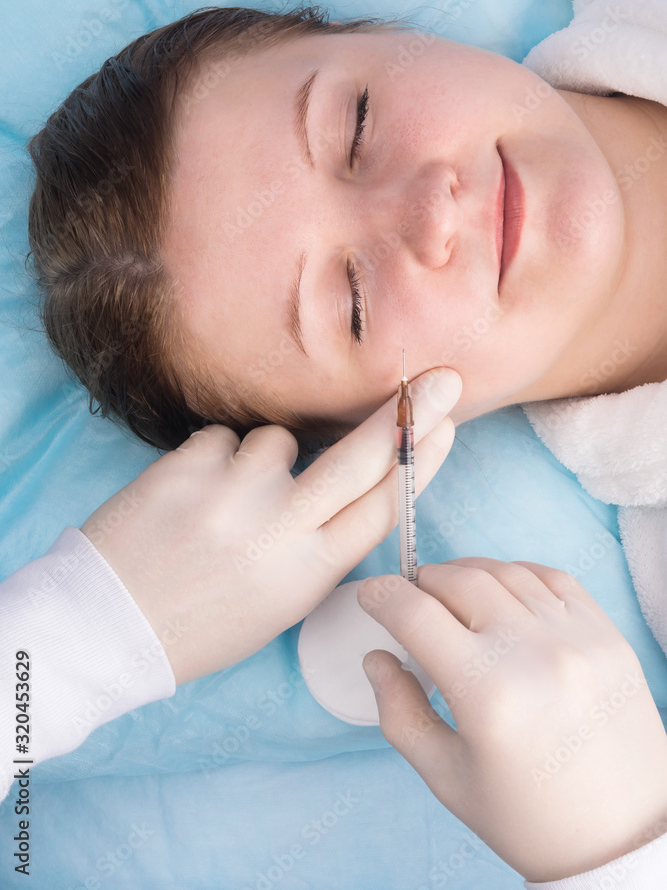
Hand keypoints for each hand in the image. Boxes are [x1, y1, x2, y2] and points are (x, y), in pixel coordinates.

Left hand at [80, 367, 461, 685]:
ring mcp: (231, 493)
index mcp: (309, 573)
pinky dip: (213, 463)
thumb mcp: (282, 602)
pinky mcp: (186, 467)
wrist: (111, 624)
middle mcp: (278, 529)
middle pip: (361, 457)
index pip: (384, 505)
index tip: (446, 427)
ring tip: (223, 508)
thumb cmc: (205, 621)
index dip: (420, 462)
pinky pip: (221, 440)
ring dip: (260, 462)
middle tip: (442, 379)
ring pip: (276, 441)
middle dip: (410, 415)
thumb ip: (322, 545)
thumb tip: (359, 482)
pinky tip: (190, 500)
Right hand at [357, 558, 666, 881]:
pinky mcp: (608, 636)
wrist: (620, 837)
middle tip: (411, 604)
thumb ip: (398, 712)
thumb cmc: (529, 818)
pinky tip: (503, 596)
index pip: (415, 613)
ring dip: (467, 575)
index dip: (381, 595)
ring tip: (453, 599)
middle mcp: (534, 654)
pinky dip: (517, 576)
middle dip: (421, 584)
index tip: (372, 597)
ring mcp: (577, 639)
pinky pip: (552, 577)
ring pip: (504, 572)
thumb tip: (377, 658)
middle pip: (458, 580)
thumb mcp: (446, 777)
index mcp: (487, 694)